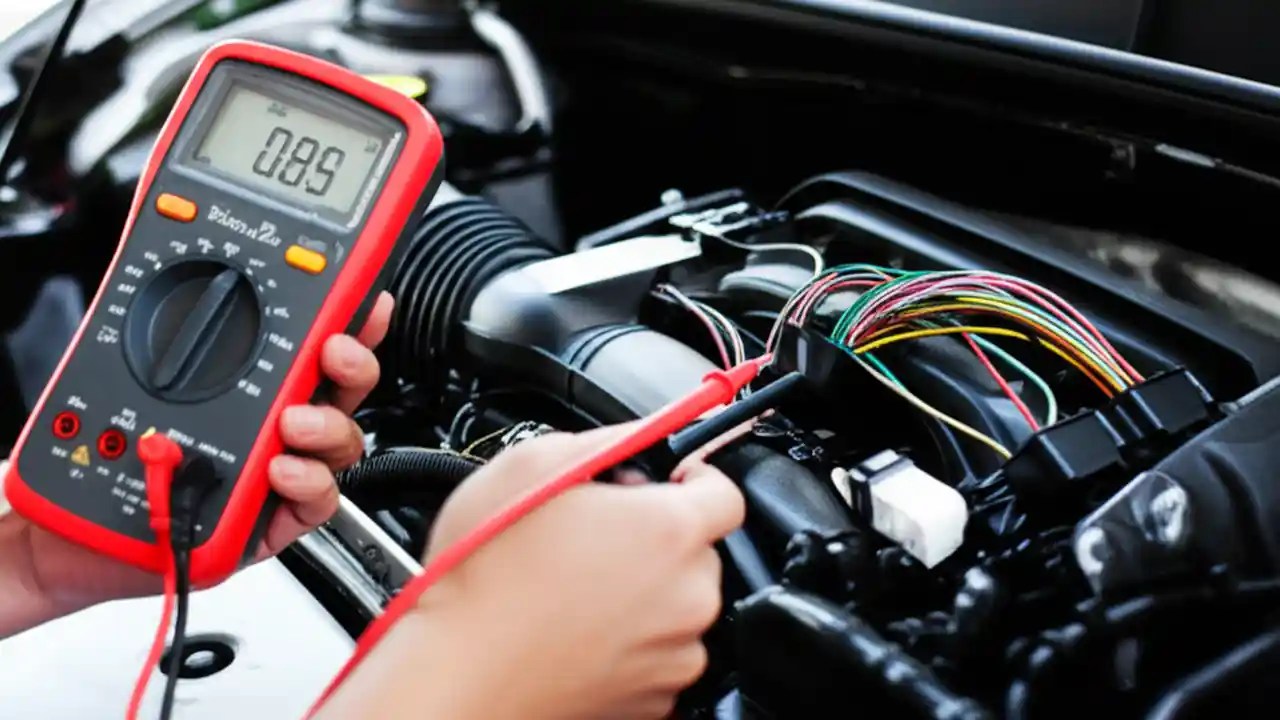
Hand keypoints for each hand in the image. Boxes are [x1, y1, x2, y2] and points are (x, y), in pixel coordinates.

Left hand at [1, 293, 393, 626]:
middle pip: (347, 385)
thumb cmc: (119, 445)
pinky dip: (308, 483)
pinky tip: (280, 470)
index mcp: (261, 373)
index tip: (367, 296)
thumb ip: (172, 318)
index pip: (322, 334)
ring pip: (341, 444)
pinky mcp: (275, 517)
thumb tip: (181, 256)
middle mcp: (281, 416)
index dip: (354, 314)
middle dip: (353, 363)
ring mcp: (283, 465)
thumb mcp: (136, 363)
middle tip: (334, 353)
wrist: (85, 524)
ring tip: (294, 423)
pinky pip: (317, 501)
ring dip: (328, 427)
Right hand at [318, 425, 745, 719]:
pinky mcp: (656, 700)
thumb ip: (605, 441)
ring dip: (645, 590)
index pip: (726, 491)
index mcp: (669, 531)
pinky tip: (578, 628)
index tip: (663, 483)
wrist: (458, 675)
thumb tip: (639, 437)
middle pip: (699, 550)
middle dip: (657, 537)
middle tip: (595, 536)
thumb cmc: (483, 576)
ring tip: (576, 587)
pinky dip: (632, 640)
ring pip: (680, 603)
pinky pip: (660, 653)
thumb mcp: (532, 465)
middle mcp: (688, 596)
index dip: (691, 479)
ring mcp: (675, 654)